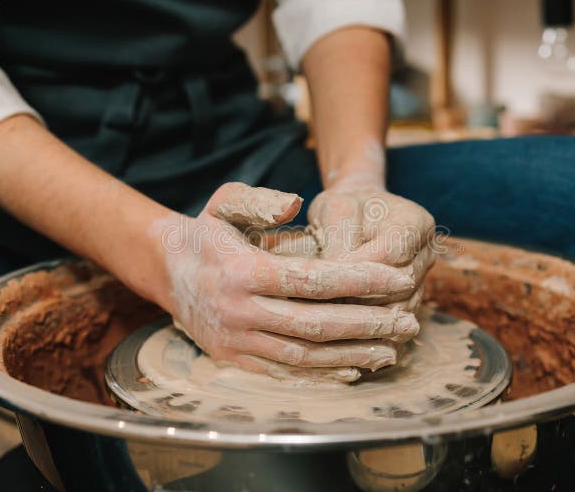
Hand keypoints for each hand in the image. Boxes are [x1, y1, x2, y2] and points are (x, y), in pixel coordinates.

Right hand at [151, 183, 419, 379]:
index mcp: (242, 270)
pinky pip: (284, 373)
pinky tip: (355, 370)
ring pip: (304, 355)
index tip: (398, 280)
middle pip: (316, 323)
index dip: (360, 281)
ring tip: (393, 350)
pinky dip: (321, 376)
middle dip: (368, 324)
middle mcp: (240, 310)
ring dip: (352, 355)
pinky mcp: (234, 360)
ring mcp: (236, 340)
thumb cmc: (206, 233)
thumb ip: (259, 200)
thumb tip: (295, 204)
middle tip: (409, 322)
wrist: (165, 270)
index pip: (313, 279)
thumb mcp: (224, 202)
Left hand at [307, 184, 436, 311]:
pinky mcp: (411, 300)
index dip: (359, 267)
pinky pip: (395, 321)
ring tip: (330, 312)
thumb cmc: (342, 210)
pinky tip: (342, 324)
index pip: (393, 252)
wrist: (354, 218)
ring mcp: (423, 279)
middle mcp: (427, 252)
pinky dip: (370, 324)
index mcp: (415, 221)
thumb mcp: (335, 208)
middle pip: (399, 285)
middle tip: (324, 300)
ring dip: (365, 313)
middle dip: (360, 294)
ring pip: (399, 308)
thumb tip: (337, 269)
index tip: (325, 274)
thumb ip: (339, 234)